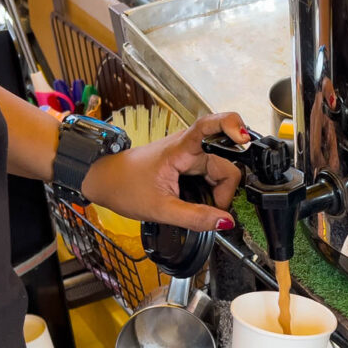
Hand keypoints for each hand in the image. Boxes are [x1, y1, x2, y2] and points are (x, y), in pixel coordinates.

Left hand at [81, 112, 246, 230]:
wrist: (103, 180)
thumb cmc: (124, 187)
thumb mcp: (160, 210)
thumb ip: (194, 217)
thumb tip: (225, 222)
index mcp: (179, 150)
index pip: (210, 125)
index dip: (232, 126)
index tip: (244, 138)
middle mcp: (187, 147)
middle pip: (224, 163)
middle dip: (224, 189)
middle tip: (211, 210)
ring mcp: (188, 154)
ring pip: (219, 170)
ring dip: (218, 190)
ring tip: (203, 207)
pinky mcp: (187, 162)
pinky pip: (210, 173)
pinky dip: (211, 188)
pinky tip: (201, 199)